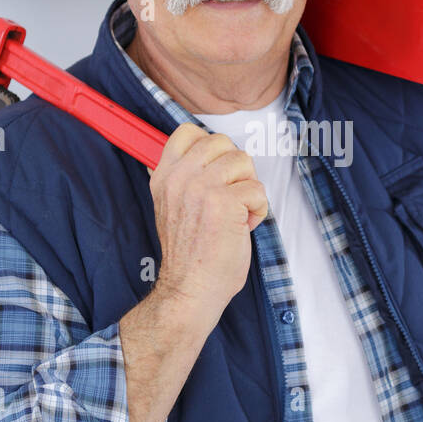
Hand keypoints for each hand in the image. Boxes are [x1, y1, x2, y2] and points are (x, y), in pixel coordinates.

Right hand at [148, 122, 267, 327]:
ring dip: (248, 189)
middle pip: (222, 142)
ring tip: (236, 214)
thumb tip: (207, 155)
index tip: (217, 174)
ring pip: (244, 161)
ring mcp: (200, 187)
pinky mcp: (224, 202)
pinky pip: (258, 190)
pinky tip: (243, 227)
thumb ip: (184, 178)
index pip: (188, 132)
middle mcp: (179, 177)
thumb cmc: (190, 254)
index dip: (212, 148)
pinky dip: (258, 210)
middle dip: (236, 169)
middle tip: (230, 197)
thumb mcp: (172, 206)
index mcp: (164, 176)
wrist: (190, 289)